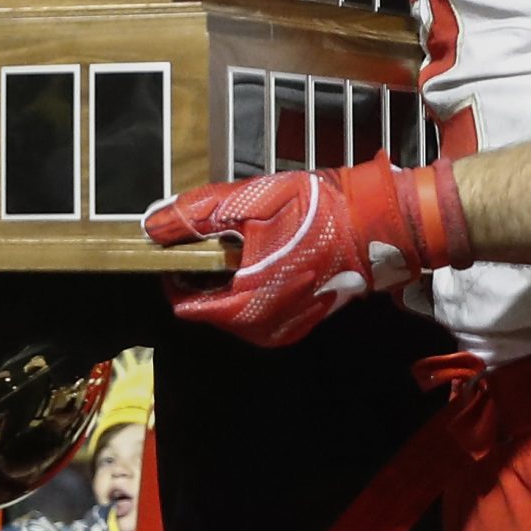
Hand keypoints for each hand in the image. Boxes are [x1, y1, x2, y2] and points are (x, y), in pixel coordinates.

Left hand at [141, 154, 466, 348]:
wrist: (378, 225)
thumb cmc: (317, 212)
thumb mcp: (250, 201)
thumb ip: (196, 214)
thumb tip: (152, 226)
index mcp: (245, 305)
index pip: (184, 304)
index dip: (174, 271)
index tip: (181, 242)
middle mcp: (261, 329)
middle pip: (207, 305)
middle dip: (203, 271)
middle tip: (220, 233)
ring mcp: (282, 329)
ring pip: (231, 307)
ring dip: (228, 276)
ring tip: (246, 239)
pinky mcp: (299, 322)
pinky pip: (256, 309)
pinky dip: (251, 284)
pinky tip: (266, 253)